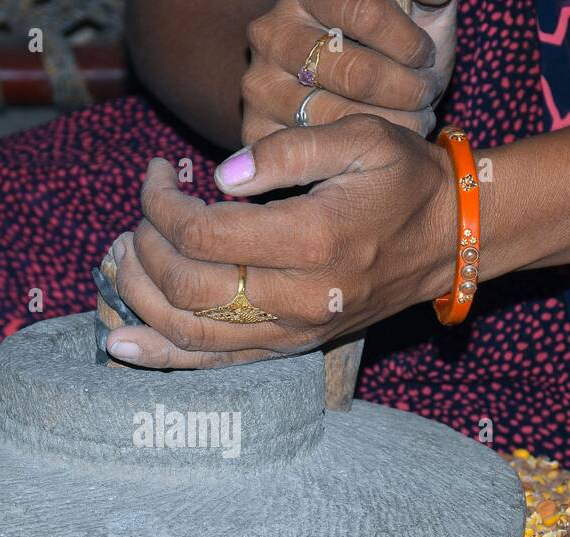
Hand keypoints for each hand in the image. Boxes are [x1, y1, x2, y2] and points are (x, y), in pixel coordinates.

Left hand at [105, 115, 455, 368]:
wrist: (448, 241)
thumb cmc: (403, 181)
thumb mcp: (360, 140)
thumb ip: (285, 151)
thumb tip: (217, 178)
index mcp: (313, 241)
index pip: (203, 234)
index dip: (160, 204)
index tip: (156, 174)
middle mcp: (299, 298)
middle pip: (188, 285)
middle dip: (145, 245)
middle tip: (142, 213)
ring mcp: (293, 332)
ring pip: (191, 333)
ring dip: (139, 298)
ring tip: (122, 260)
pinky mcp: (289, 349)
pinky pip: (215, 363)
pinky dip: (161, 356)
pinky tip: (121, 343)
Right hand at [241, 0, 458, 144]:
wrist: (336, 88)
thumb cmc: (384, 44)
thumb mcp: (412, 11)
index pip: (365, 12)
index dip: (408, 42)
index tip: (425, 57)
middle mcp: (272, 34)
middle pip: (355, 73)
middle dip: (405, 90)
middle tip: (423, 96)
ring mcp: (259, 85)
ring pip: (337, 119)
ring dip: (389, 126)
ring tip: (410, 119)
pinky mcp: (255, 132)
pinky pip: (315, 155)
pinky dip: (357, 155)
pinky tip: (377, 143)